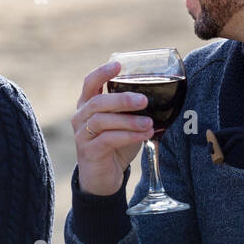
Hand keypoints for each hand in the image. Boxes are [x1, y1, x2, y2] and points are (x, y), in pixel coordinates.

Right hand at [71, 60, 152, 195]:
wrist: (103, 178)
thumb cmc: (115, 147)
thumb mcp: (124, 124)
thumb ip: (134, 111)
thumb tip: (163, 98)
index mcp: (88, 106)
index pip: (90, 83)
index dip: (102, 72)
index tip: (119, 65)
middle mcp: (80, 118)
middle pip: (97, 102)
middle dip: (122, 99)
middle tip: (144, 101)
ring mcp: (82, 135)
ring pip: (102, 121)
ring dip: (128, 121)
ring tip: (149, 124)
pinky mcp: (89, 152)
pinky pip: (108, 140)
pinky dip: (128, 136)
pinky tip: (144, 136)